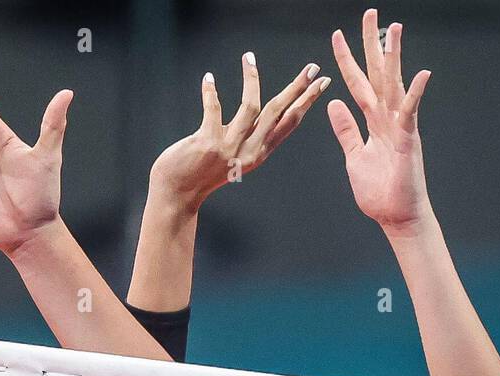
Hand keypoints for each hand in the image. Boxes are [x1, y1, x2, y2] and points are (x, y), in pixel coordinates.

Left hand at [149, 54, 330, 211]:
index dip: (306, 102)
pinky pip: (213, 109)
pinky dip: (210, 92)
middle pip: (278, 113)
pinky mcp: (208, 143)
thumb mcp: (234, 156)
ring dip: (251, 79)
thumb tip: (259, 110)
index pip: (289, 123)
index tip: (320, 84)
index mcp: (258, 153)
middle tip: (312, 68)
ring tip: (249, 57)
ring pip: (250, 107)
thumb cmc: (202, 172)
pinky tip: (209, 78)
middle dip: (297, 89)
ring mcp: (229, 148)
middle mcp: (248, 151)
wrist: (178, 194)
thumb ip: (247, 136)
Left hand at [327, 9, 432, 232]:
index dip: (346, 61)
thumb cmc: (379, 191)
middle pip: (377, 74)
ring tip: (393, 29)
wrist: (395, 216)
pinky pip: (411, 112)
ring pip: (394, 84)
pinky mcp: (408, 139)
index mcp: (373, 122)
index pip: (357, 84)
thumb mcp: (353, 156)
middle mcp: (387, 118)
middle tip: (369, 14)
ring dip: (394, 57)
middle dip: (371, 45)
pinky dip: (416, 93)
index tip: (336, 37)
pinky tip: (422, 73)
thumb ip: (346, 130)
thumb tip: (335, 103)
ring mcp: (399, 126)